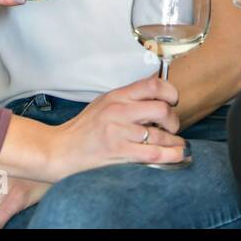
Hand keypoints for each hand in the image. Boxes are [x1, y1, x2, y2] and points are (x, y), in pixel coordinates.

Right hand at [44, 75, 187, 179]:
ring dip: (174, 141)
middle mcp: (119, 111)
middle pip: (161, 109)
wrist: (62, 149)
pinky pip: (153, 153)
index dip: (170, 92)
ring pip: (159, 135)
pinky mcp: (118, 151)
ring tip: (177, 144)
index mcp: (117, 96)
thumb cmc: (84, 128)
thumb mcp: (104, 103)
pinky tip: (178, 154)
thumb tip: (157, 96)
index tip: (173, 101)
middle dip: (173, 120)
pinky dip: (171, 154)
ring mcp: (118, 132)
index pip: (152, 85)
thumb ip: (128, 98)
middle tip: (171, 126)